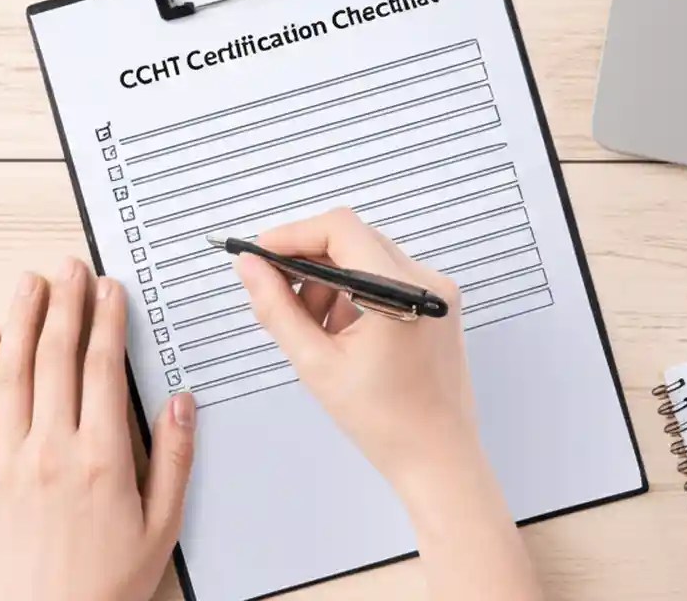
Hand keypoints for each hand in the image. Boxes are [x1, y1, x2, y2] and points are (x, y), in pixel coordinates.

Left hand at [0, 259, 196, 600]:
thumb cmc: (108, 579)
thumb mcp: (162, 524)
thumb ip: (174, 459)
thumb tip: (181, 403)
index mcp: (101, 458)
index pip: (102, 369)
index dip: (106, 321)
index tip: (109, 290)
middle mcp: (51, 451)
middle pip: (56, 358)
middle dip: (65, 305)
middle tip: (70, 267)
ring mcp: (11, 461)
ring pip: (13, 373)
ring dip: (22, 321)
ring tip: (30, 284)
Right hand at [233, 208, 475, 494]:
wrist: (438, 459)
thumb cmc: (382, 422)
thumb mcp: (316, 364)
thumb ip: (277, 309)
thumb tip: (248, 268)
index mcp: (399, 290)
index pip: (340, 228)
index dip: (293, 235)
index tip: (260, 256)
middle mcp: (426, 279)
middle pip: (353, 239)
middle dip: (309, 264)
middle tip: (278, 298)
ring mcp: (436, 290)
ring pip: (367, 258)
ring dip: (330, 282)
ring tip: (313, 331)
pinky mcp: (437, 304)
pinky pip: (386, 279)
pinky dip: (355, 295)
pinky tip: (342, 336)